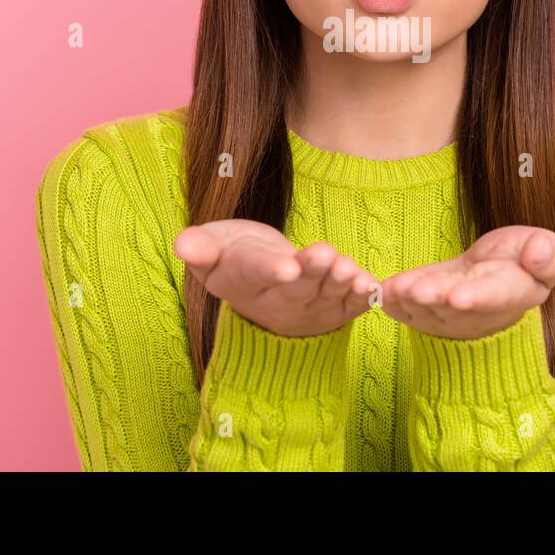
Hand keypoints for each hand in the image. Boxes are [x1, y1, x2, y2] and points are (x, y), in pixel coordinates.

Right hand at [173, 219, 378, 337]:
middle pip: (295, 288)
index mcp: (242, 283)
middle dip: (312, 274)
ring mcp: (307, 308)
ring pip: (324, 296)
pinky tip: (372, 286)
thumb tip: (182, 243)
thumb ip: (200, 246)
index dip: (270, 271)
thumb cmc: (236, 255)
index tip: (285, 267)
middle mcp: (276, 301)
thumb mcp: (212, 247)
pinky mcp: (333, 311)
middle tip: (326, 255)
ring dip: (339, 283)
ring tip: (348, 267)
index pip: (255, 276)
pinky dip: (361, 299)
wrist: (266, 281)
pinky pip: (349, 307)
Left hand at [378, 225, 554, 339]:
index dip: (476, 298)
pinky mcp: (425, 309)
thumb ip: (547, 254)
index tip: (460, 295)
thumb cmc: (522, 261)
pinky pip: (407, 308)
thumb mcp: (546, 252)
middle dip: (434, 299)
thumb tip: (539, 251)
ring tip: (395, 288)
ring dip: (409, 300)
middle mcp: (476, 310)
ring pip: (426, 309)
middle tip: (418, 291)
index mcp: (511, 294)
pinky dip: (393, 300)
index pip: (492, 297)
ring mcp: (448, 313)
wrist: (496, 276)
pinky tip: (382, 290)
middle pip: (452, 307)